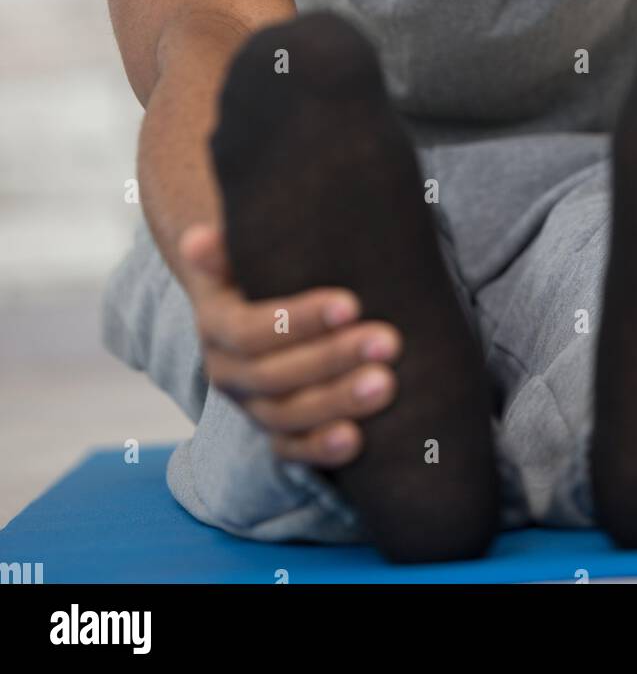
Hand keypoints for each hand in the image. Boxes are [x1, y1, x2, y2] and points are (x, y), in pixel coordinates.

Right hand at [179, 223, 401, 467]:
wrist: (255, 303)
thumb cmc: (259, 268)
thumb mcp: (240, 252)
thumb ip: (224, 247)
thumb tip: (197, 238)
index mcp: (216, 325)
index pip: (252, 330)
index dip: (298, 321)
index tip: (351, 303)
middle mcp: (227, 372)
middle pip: (274, 376)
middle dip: (333, 359)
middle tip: (388, 342)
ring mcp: (251, 406)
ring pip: (287, 415)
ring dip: (338, 402)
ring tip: (387, 383)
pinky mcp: (274, 431)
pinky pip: (291, 449)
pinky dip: (321, 449)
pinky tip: (358, 439)